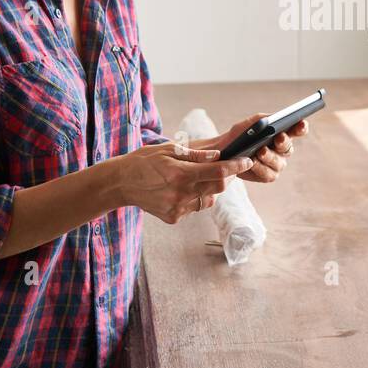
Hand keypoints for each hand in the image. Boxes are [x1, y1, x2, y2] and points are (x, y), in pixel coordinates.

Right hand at [109, 141, 253, 224]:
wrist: (121, 183)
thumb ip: (195, 155)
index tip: (247, 161)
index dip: (236, 166)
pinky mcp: (173, 218)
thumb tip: (218, 156)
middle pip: (218, 188)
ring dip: (211, 189)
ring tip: (197, 178)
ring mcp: (177, 208)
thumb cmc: (144, 161)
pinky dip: (195, 198)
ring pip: (208, 200)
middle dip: (226, 177)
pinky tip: (181, 190)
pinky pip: (194, 208)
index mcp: (180, 173)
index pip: (218, 171)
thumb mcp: (168, 149)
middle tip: (225, 168)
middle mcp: (181, 193)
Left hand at [202, 112, 309, 182]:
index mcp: (282, 133)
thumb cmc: (240, 135)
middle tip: (278, 138)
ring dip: (270, 157)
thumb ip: (264, 119)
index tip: (301, 123)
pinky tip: (253, 162)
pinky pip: (269, 174)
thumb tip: (274, 120)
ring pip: (279, 163)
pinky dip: (260, 168)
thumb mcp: (251, 123)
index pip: (297, 130)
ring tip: (260, 152)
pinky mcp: (268, 175)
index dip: (301, 127)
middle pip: (289, 147)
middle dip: (284, 142)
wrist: (223, 152)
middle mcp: (282, 150)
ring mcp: (276, 164)